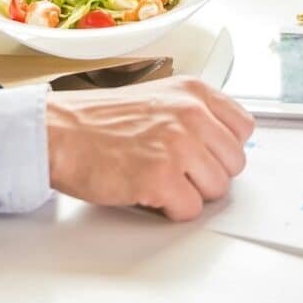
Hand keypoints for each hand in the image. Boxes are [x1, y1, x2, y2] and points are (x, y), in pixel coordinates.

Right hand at [45, 76, 255, 219]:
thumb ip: (194, 114)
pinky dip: (171, 210)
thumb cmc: (99, 119)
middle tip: (180, 172)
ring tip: (162, 180)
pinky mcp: (161, 177)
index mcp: (193, 92)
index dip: (224, 147)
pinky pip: (190, 209)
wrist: (59, 132)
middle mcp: (191, 114)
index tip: (208, 154)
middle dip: (209, 173)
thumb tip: (222, 143)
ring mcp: (178, 145)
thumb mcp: (158, 98)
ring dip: (191, 192)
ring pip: (217, 188)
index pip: (243, 127)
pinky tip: (150, 192)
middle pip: (234, 162)